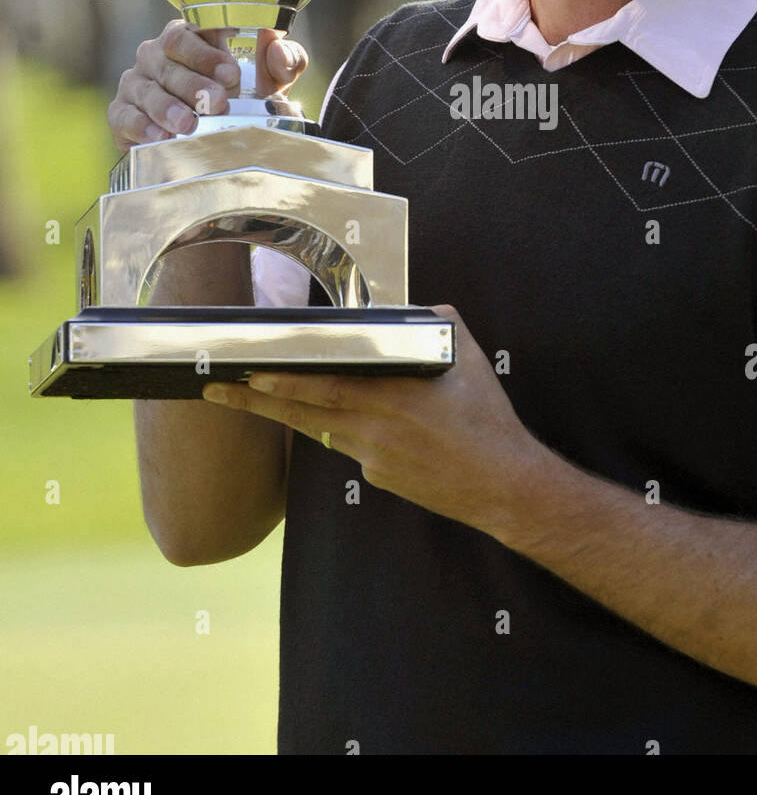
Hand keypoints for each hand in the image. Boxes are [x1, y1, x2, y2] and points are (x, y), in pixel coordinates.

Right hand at [107, 20, 307, 152]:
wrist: (210, 139)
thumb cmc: (241, 97)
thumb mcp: (270, 79)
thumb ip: (284, 61)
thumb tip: (279, 52)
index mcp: (190, 37)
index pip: (190, 33)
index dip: (208, 52)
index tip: (231, 74)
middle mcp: (157, 54)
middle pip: (167, 59)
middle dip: (193, 82)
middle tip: (217, 101)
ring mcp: (136, 82)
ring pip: (146, 88)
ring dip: (167, 106)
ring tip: (189, 123)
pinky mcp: (121, 114)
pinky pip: (124, 116)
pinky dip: (142, 126)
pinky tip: (160, 136)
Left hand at [201, 305, 547, 536]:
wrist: (503, 485)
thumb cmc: (487, 417)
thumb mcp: (465, 356)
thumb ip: (433, 322)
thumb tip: (406, 309)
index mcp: (392, 397)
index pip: (324, 387)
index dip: (282, 382)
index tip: (248, 374)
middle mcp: (373, 430)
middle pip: (302, 413)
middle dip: (253, 402)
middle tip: (215, 391)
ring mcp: (372, 458)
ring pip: (318, 429)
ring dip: (283, 413)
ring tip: (243, 397)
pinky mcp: (377, 477)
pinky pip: (347, 445)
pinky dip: (335, 428)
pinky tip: (335, 417)